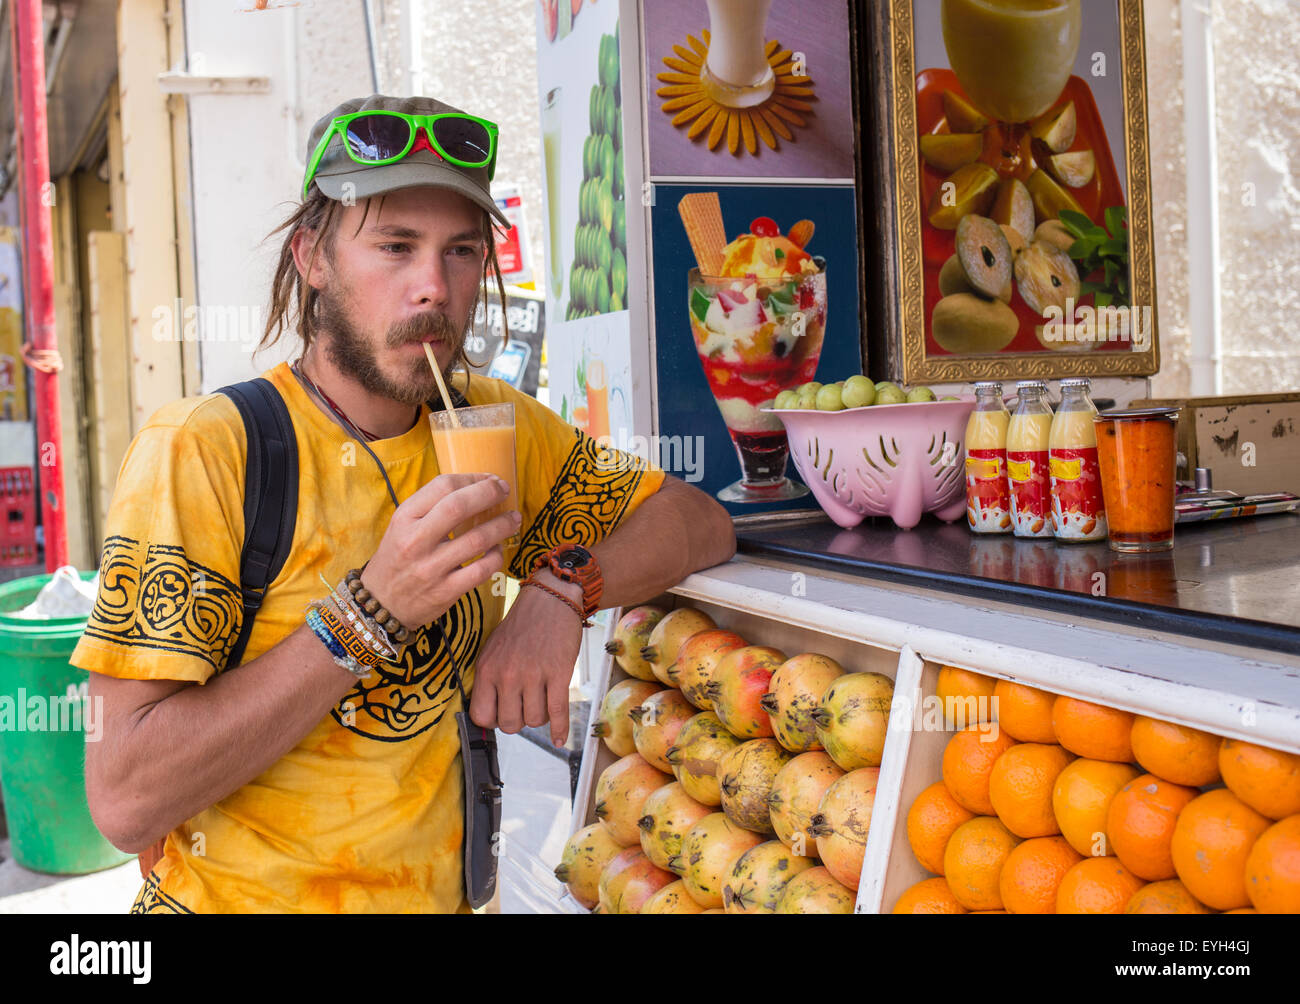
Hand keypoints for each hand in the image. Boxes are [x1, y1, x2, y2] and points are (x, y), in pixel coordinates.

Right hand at [361, 473, 520, 627]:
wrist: (380, 604)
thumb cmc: (397, 558)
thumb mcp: (401, 526)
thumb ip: (430, 508)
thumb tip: (474, 488)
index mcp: (404, 518)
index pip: (442, 486)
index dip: (472, 478)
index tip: (488, 479)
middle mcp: (416, 541)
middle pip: (459, 507)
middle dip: (489, 494)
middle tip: (504, 490)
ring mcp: (431, 568)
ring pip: (477, 540)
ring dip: (502, 525)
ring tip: (513, 519)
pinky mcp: (445, 592)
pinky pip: (482, 570)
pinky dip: (496, 556)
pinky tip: (498, 549)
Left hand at [469, 572, 583, 744]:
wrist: (550, 600)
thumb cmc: (521, 626)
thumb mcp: (493, 649)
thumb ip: (489, 680)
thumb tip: (489, 714)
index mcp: (488, 669)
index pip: (482, 717)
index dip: (493, 721)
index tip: (502, 714)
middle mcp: (508, 674)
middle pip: (510, 724)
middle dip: (519, 721)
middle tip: (524, 706)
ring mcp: (534, 675)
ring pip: (534, 720)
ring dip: (539, 716)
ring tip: (541, 699)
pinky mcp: (558, 674)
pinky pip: (557, 712)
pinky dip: (559, 729)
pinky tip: (558, 737)